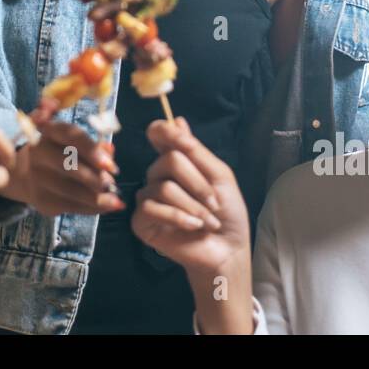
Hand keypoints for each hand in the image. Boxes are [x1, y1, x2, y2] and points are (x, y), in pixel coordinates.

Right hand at [5, 119, 122, 217]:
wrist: (28, 174)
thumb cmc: (62, 154)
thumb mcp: (77, 144)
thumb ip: (95, 146)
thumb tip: (110, 151)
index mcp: (50, 131)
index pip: (70, 135)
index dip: (91, 150)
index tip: (110, 165)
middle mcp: (39, 152)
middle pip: (68, 165)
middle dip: (94, 177)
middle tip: (112, 185)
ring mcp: (36, 177)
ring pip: (70, 190)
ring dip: (97, 198)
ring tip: (115, 201)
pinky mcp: (40, 199)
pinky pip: (70, 206)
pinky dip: (92, 208)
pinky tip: (106, 207)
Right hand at [131, 117, 248, 279]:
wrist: (227, 249)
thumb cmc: (226, 212)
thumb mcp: (219, 176)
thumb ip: (196, 150)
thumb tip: (177, 119)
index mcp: (175, 160)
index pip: (158, 134)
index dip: (166, 131)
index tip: (186, 143)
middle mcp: (158, 175)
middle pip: (169, 160)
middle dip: (198, 183)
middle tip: (214, 203)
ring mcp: (147, 197)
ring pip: (164, 187)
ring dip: (194, 206)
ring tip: (207, 221)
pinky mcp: (141, 221)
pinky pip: (153, 208)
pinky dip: (179, 217)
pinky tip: (193, 227)